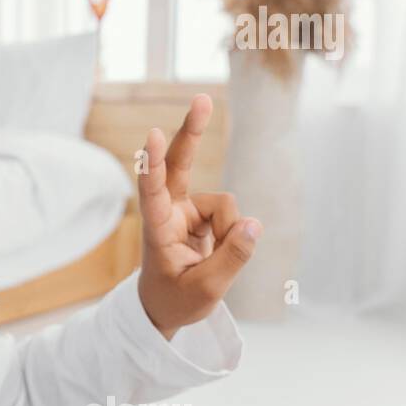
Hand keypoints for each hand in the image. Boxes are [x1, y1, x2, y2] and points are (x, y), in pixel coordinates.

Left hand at [136, 94, 260, 338]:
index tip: (150, 137)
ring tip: (216, 261)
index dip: (153, 165)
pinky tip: (220, 251)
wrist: (166, 306)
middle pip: (180, 165)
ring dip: (230, 232)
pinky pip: (232, 215)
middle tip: (202, 98)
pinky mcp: (200, 213)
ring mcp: (185, 210)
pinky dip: (234, 234)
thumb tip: (254, 224)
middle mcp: (168, 212)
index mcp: (156, 230)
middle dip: (192, 132)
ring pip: (225, 204)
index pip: (152, 192)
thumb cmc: (176, 300)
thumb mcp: (207, 289)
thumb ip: (232, 257)